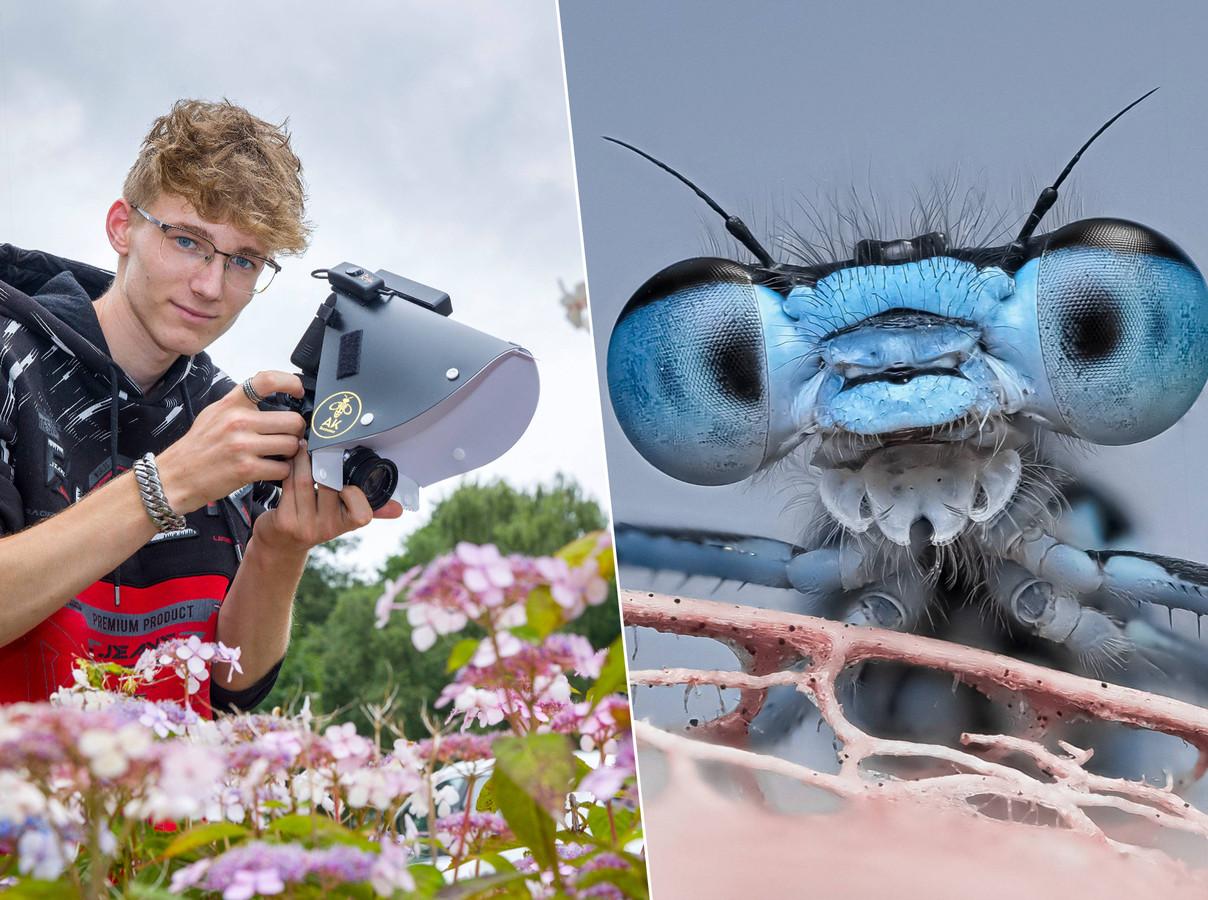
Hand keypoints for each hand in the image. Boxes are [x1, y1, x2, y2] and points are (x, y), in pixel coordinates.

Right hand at [155, 370, 307, 514]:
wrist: (174, 477)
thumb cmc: (197, 448)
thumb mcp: (214, 414)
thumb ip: (241, 404)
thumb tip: (272, 397)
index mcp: (231, 404)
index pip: (267, 380)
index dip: (290, 382)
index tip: (298, 390)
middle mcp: (238, 421)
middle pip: (292, 420)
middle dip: (297, 431)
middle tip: (291, 436)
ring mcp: (243, 445)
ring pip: (292, 445)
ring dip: (291, 453)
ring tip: (279, 455)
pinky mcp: (247, 469)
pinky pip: (283, 468)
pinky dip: (282, 472)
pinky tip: (271, 470)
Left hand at [252, 440, 404, 554]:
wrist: (282, 544)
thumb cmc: (316, 523)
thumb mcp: (344, 519)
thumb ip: (370, 509)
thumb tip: (398, 509)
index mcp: (347, 524)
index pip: (362, 514)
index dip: (355, 495)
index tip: (346, 483)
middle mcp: (327, 529)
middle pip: (329, 487)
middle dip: (324, 461)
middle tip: (321, 445)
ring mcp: (305, 527)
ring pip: (306, 482)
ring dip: (303, 459)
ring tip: (303, 447)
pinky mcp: (284, 521)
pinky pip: (289, 487)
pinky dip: (290, 468)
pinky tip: (291, 460)